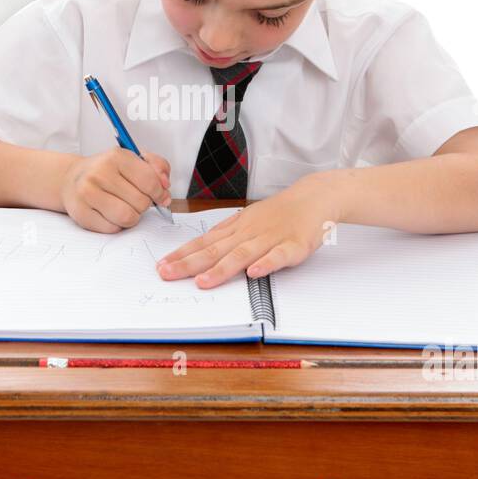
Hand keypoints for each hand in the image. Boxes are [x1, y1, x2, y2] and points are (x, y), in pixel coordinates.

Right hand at [60, 148, 171, 232]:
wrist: (71, 178)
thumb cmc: (107, 171)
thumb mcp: (133, 159)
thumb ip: (157, 167)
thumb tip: (165, 185)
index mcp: (116, 156)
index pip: (150, 181)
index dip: (160, 193)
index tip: (160, 196)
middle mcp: (99, 173)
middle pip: (141, 202)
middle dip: (144, 204)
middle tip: (134, 198)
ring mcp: (87, 194)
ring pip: (128, 218)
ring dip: (132, 217)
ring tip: (124, 207)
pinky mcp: (81, 213)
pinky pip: (112, 229)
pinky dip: (116, 225)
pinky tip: (109, 213)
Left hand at [155, 173, 340, 287]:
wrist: (315, 197)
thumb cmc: (280, 212)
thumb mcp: (248, 219)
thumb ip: (227, 235)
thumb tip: (199, 250)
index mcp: (237, 228)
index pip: (204, 242)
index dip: (182, 254)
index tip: (162, 265)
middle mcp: (249, 233)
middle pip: (215, 249)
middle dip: (189, 263)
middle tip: (167, 274)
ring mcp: (271, 239)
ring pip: (242, 254)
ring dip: (221, 268)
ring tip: (202, 281)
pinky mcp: (294, 245)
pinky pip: (279, 256)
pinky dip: (266, 264)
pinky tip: (254, 273)